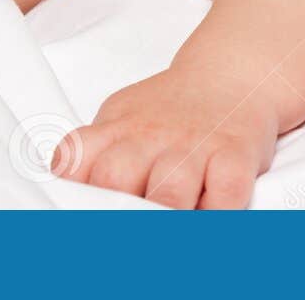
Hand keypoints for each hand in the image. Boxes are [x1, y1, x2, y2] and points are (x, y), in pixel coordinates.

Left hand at [50, 66, 277, 208]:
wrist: (226, 73)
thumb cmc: (167, 110)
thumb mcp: (121, 120)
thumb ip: (97, 158)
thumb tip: (70, 200)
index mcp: (115, 128)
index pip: (75, 157)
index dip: (69, 191)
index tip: (71, 214)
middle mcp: (150, 136)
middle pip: (114, 178)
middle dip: (113, 210)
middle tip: (119, 229)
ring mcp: (193, 145)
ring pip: (169, 192)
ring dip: (164, 217)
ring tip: (163, 230)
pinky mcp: (235, 154)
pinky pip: (226, 191)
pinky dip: (218, 214)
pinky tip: (209, 219)